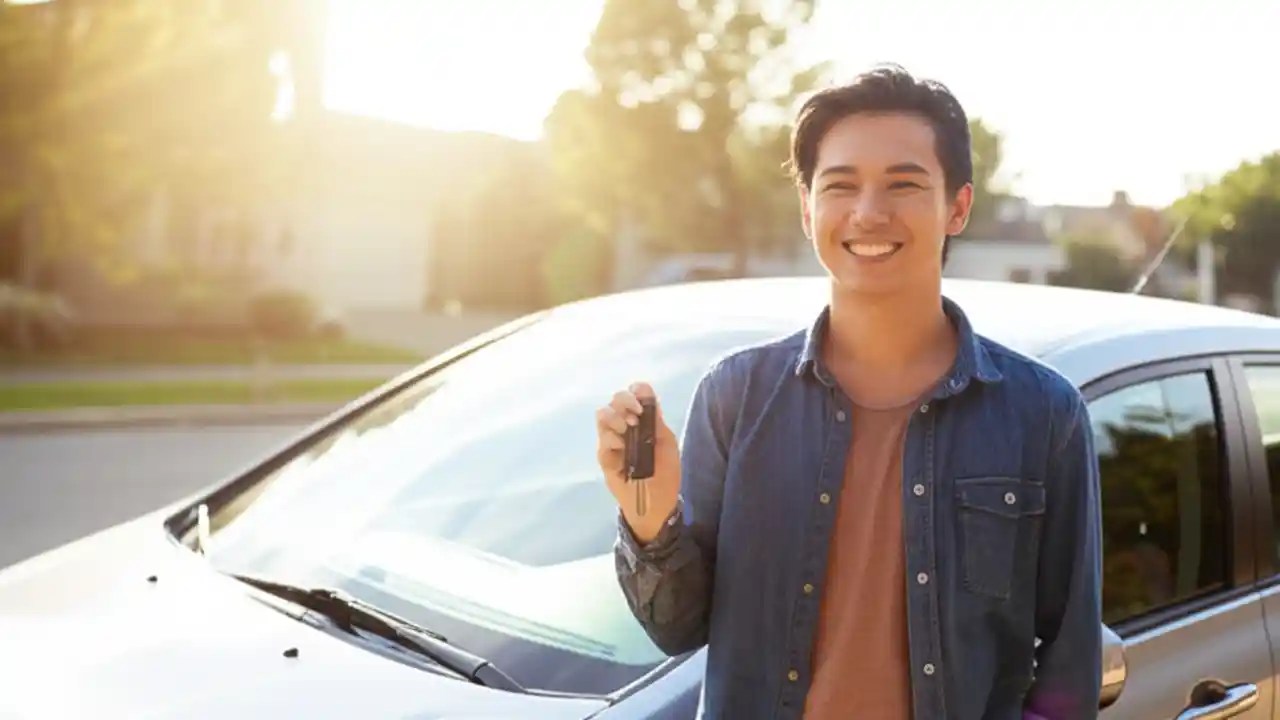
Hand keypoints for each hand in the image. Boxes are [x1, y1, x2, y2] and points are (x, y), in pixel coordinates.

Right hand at [595, 382, 681, 542]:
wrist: (656, 502)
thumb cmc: (665, 472)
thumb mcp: (667, 444)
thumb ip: (657, 422)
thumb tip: (649, 398)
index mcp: (643, 419)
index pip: (635, 394)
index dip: (636, 391)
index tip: (642, 401)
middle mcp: (625, 425)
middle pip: (616, 399)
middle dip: (625, 402)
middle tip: (636, 416)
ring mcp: (613, 440)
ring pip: (602, 414)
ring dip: (615, 418)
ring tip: (627, 429)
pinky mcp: (605, 456)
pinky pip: (602, 439)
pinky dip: (612, 439)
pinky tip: (622, 447)